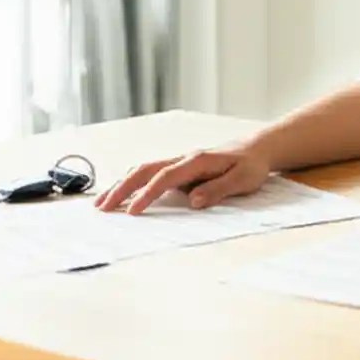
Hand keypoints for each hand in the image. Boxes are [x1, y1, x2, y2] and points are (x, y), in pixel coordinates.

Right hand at [95, 144, 271, 214]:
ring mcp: (180, 161)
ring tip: (102, 203)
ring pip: (143, 169)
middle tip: (102, 207)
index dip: (147, 194)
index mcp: (197, 161)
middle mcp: (184, 158)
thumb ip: (218, 189)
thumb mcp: (242, 180)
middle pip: (144, 170)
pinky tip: (121, 191)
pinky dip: (132, 181)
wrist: (257, 148)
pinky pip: (151, 172)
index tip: (133, 212)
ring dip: (122, 184)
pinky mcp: (180, 167)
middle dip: (121, 188)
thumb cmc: (250, 165)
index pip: (165, 178)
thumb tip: (192, 201)